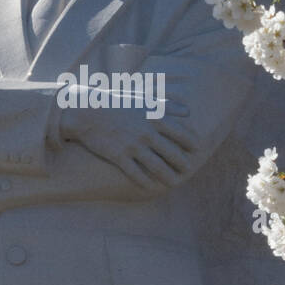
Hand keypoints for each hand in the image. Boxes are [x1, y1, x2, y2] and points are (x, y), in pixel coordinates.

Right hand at [59, 99, 196, 190]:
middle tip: (188, 170)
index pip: (183, 135)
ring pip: (158, 168)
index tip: (197, 151)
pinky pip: (137, 174)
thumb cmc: (118, 102)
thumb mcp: (144, 98)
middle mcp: (147, 132)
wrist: (88, 110)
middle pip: (173, 154)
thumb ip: (168, 105)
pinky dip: (146, 182)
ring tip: (175, 182)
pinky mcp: (119, 156)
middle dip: (184, 164)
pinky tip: (151, 186)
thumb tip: (189, 112)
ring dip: (169, 177)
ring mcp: (133, 146)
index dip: (193, 145)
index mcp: (155, 117)